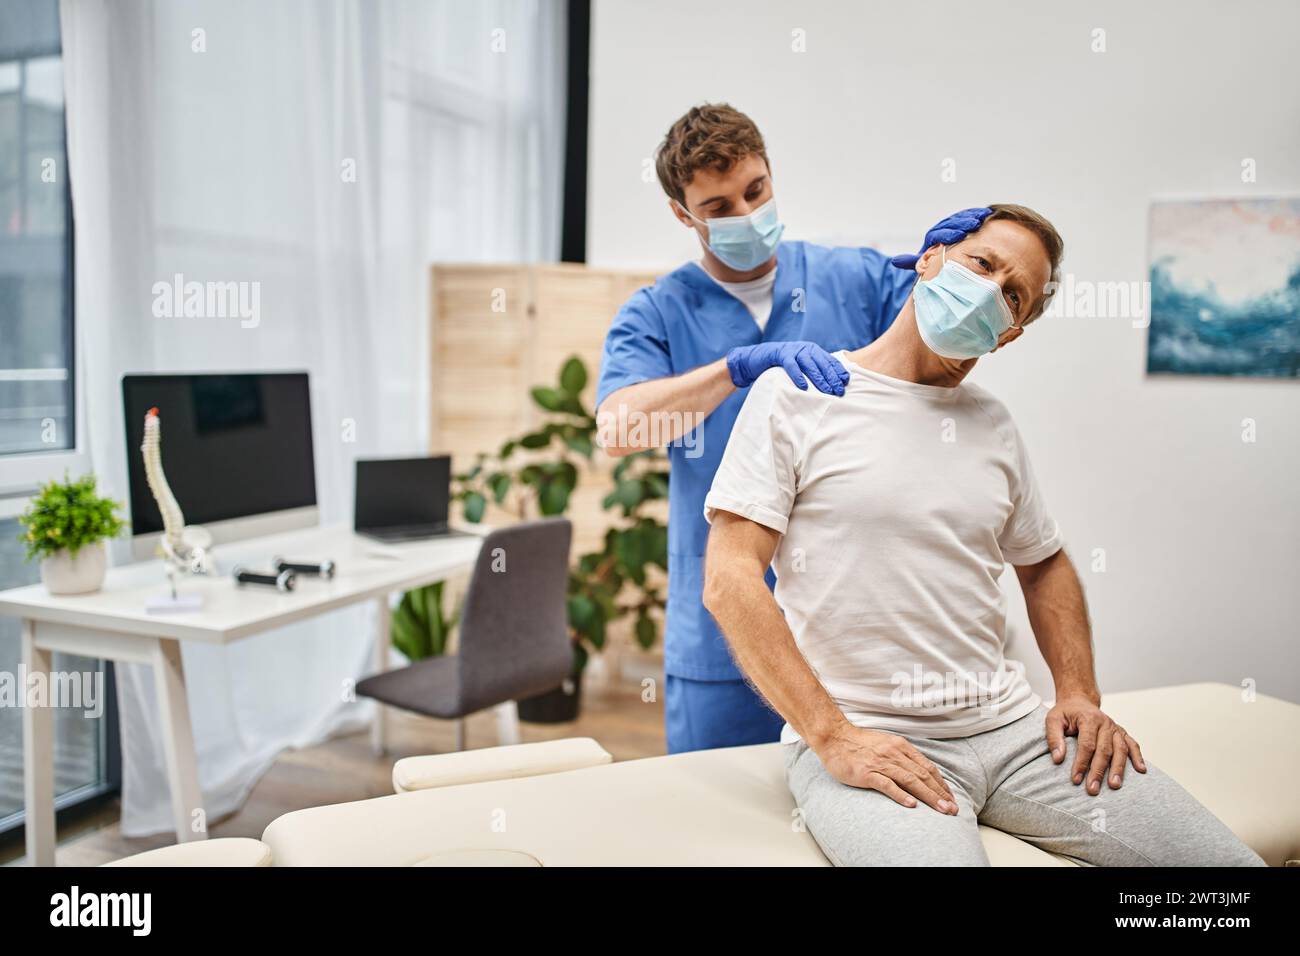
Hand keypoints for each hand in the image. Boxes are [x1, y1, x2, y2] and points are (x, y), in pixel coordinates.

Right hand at [726, 341, 848, 394]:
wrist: (757, 358)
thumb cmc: (781, 366)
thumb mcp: (799, 366)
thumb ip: (813, 370)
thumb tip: (830, 385)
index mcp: (813, 350)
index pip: (829, 360)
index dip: (838, 371)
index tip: (846, 382)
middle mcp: (805, 348)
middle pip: (822, 363)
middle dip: (832, 378)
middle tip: (839, 391)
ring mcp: (793, 350)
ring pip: (810, 365)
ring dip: (819, 379)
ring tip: (827, 391)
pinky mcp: (780, 354)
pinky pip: (792, 366)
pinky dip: (798, 376)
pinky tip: (804, 386)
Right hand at [817, 724, 959, 813]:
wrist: (834, 737)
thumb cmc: (859, 743)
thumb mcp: (886, 744)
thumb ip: (902, 756)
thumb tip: (919, 772)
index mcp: (901, 747)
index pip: (927, 767)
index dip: (941, 783)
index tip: (950, 797)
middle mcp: (894, 754)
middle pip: (923, 775)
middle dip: (940, 793)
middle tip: (952, 809)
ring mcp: (880, 763)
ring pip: (910, 781)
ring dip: (928, 796)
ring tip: (941, 809)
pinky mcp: (867, 773)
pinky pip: (887, 785)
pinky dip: (901, 795)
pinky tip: (911, 805)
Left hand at [889, 207, 993, 269]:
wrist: (940, 259)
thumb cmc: (933, 264)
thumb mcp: (921, 263)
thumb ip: (912, 261)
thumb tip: (894, 261)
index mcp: (931, 238)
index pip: (938, 233)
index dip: (947, 234)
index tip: (958, 236)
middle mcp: (941, 229)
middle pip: (950, 223)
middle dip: (962, 223)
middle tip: (973, 225)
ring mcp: (952, 224)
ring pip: (960, 218)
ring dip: (971, 216)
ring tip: (981, 217)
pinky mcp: (962, 222)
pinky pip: (969, 215)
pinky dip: (977, 213)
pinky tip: (986, 213)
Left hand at [1045, 693, 1147, 793]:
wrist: (1079, 701)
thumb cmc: (1066, 713)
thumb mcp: (1053, 720)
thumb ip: (1054, 738)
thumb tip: (1058, 759)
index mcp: (1089, 719)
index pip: (1086, 745)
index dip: (1081, 763)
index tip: (1076, 779)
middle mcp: (1105, 723)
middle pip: (1104, 750)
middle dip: (1098, 771)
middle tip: (1093, 789)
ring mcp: (1115, 728)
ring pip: (1120, 750)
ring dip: (1118, 768)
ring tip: (1115, 785)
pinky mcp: (1122, 733)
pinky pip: (1132, 744)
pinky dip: (1138, 757)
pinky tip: (1141, 770)